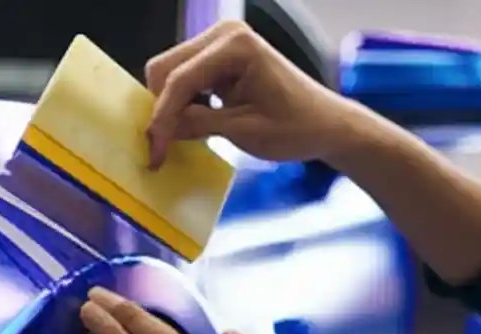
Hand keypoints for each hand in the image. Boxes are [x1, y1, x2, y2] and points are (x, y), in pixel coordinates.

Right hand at [144, 20, 367, 167]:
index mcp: (235, 45)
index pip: (180, 79)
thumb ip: (198, 125)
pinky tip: (196, 124)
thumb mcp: (243, 131)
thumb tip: (160, 130)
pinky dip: (182, 103)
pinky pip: (184, 78)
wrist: (325, 124)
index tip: (155, 153)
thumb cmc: (296, 127)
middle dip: (162, 109)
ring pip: (170, 74)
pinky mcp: (218, 58)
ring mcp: (220, 43)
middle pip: (166, 69)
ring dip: (171, 107)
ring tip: (184, 139)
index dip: (162, 118)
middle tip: (164, 149)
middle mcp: (224, 34)